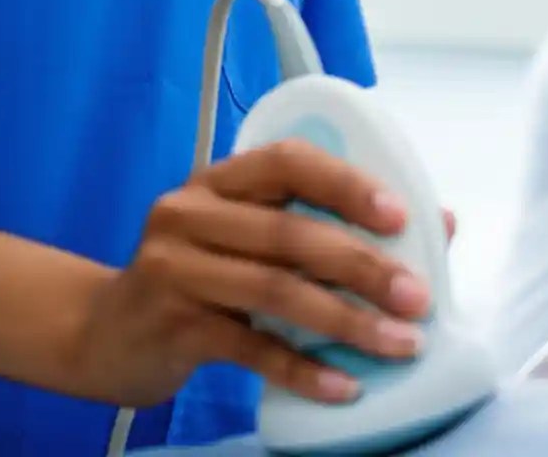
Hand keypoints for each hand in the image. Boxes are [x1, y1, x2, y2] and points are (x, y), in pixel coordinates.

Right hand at [73, 140, 455, 406]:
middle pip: (291, 233)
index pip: (289, 162)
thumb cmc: (204, 277)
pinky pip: (248, 346)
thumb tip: (440, 224)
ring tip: (399, 342)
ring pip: (275, 290)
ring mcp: (174, 267)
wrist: (107, 333)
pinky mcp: (169, 324)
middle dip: (364, 266)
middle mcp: (191, 212)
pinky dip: (302, 368)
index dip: (348, 184)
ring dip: (347, 320)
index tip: (401, 216)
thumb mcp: (257, 239)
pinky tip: (344, 385)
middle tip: (418, 297)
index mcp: (222, 180)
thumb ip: (335, 224)